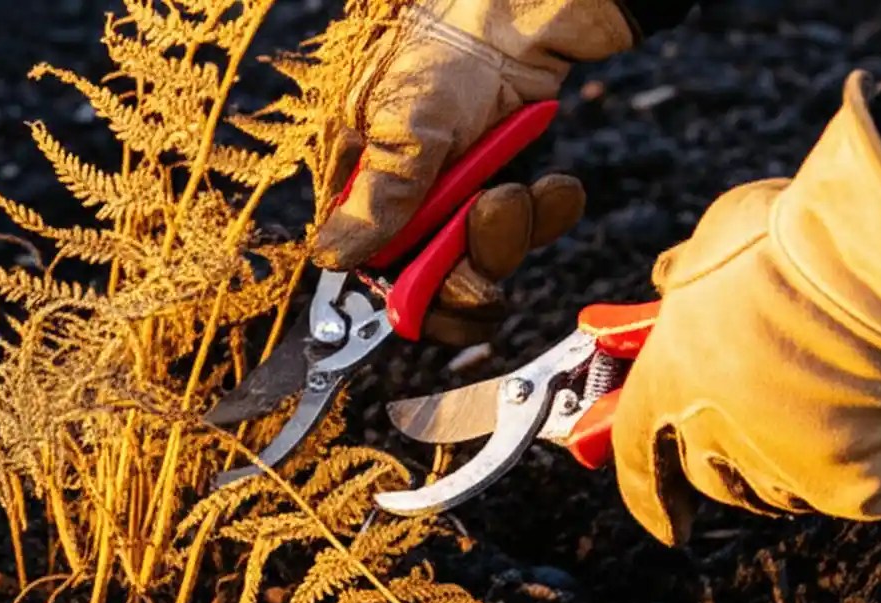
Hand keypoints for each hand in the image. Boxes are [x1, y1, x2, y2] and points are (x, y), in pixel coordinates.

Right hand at [314, 1, 634, 344]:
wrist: (523, 16)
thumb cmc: (450, 52)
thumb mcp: (406, 127)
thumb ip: (377, 201)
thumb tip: (330, 257)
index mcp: (360, 180)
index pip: (369, 265)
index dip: (405, 291)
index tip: (433, 296)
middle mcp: (406, 197)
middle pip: (430, 278)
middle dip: (466, 267)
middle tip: (486, 233)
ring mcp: (457, 195)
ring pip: (483, 260)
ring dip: (510, 234)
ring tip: (517, 189)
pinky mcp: (502, 186)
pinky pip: (527, 231)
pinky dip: (546, 213)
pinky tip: (550, 185)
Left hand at [608, 72, 880, 545]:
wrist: (869, 257)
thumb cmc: (786, 237)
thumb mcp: (710, 243)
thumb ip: (685, 276)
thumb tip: (668, 279)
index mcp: (665, 383)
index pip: (635, 455)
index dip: (648, 492)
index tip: (668, 523)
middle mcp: (714, 437)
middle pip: (715, 477)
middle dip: (731, 461)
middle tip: (762, 427)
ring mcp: (783, 468)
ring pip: (785, 490)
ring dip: (799, 465)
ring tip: (831, 417)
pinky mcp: (850, 484)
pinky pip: (867, 496)